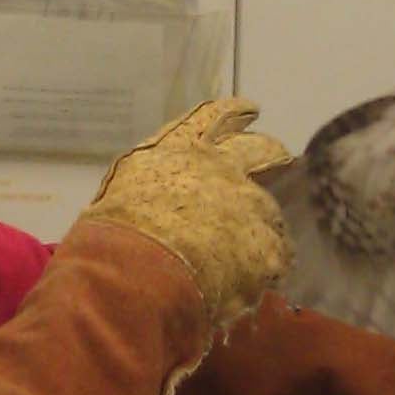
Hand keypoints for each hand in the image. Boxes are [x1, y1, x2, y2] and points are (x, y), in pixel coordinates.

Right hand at [82, 98, 292, 330]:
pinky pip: (275, 258)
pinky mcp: (267, 245)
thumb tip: (156, 201)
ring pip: (269, 211)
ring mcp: (250, 205)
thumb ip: (149, 188)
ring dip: (261, 227)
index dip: (233, 112)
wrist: (139, 270)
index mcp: (178, 150)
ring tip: (253, 249)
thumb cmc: (113, 235)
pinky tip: (258, 284)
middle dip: (271, 152)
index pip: (210, 118)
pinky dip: (266, 271)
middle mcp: (221, 168)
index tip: (250, 110)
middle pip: (260, 150)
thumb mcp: (122, 194)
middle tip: (281, 158)